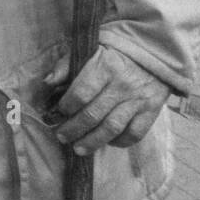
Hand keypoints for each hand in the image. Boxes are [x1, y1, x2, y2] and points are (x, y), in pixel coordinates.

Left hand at [47, 45, 172, 153]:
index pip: (82, 93)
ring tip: (78, 148)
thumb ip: (66, 66)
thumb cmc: (111, 54)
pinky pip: (135, 133)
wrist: (150, 54)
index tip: (56, 113)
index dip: (66, 106)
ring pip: (113, 128)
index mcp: (104, 67)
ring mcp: (138, 100)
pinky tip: (106, 142)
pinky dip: (119, 142)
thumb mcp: (87, 51)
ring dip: (93, 141)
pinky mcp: (151, 111)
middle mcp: (122, 85)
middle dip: (74, 129)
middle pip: (94, 114)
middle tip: (61, 136)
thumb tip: (48, 82)